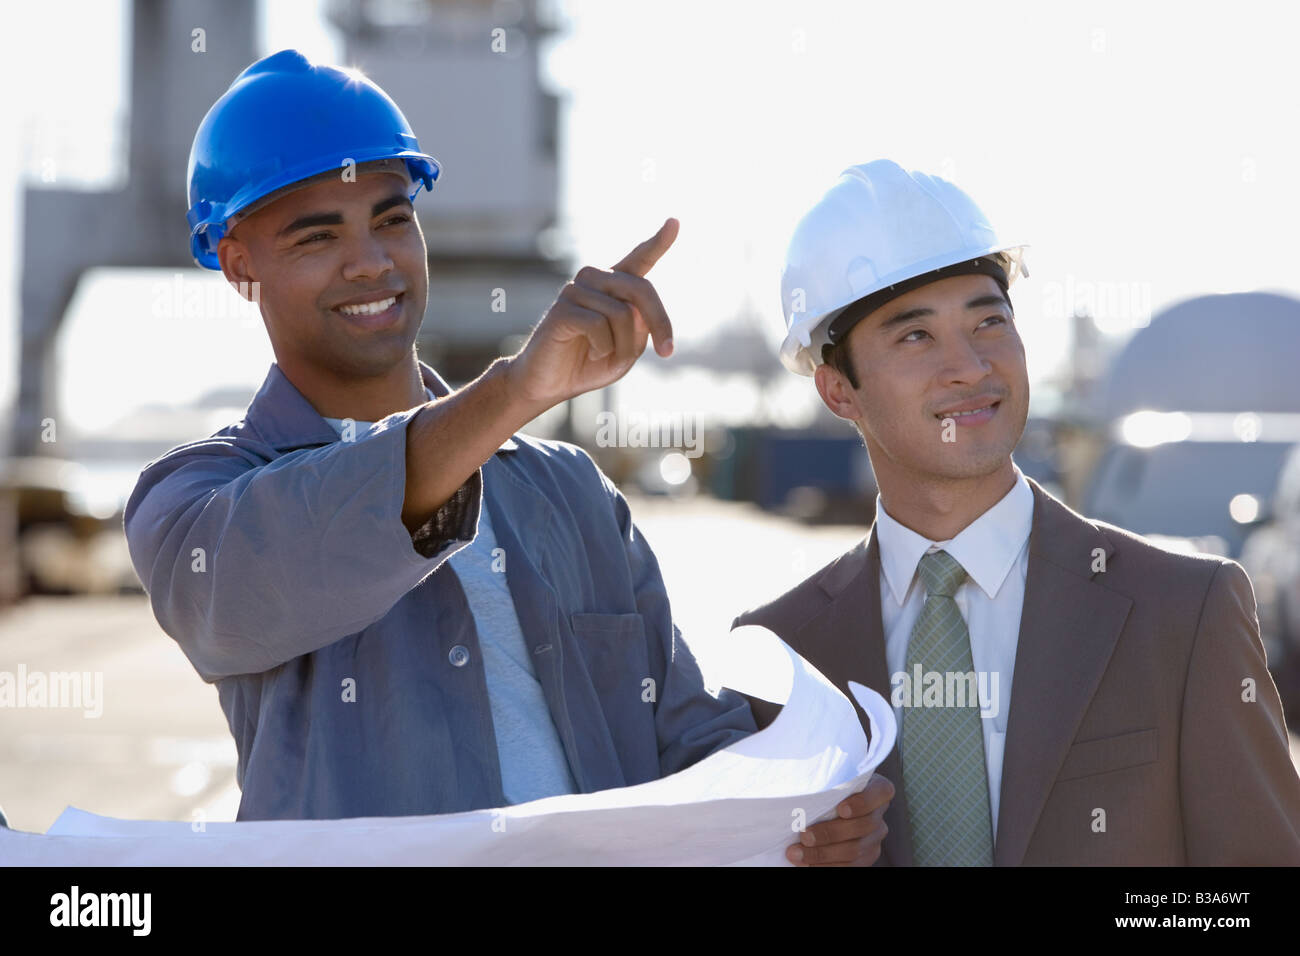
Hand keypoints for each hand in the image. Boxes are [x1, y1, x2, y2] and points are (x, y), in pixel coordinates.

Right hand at [505, 218, 678, 409]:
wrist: (547, 384)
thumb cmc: (588, 366)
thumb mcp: (626, 351)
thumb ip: (638, 330)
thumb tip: (636, 311)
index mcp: (613, 286)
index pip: (639, 259)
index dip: (658, 241)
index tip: (675, 222)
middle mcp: (595, 279)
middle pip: (642, 290)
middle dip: (660, 323)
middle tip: (667, 352)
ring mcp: (576, 290)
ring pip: (623, 315)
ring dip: (624, 346)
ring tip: (605, 356)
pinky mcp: (563, 307)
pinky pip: (600, 325)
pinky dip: (604, 348)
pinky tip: (591, 352)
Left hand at [787, 773, 893, 866]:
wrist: (824, 808)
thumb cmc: (825, 787)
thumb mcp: (828, 779)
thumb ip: (824, 782)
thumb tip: (798, 785)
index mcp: (877, 790)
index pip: (879, 793)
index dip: (862, 803)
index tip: (841, 809)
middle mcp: (878, 815)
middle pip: (861, 826)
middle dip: (829, 833)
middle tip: (804, 836)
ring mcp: (874, 838)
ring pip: (853, 850)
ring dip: (821, 854)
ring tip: (796, 853)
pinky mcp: (866, 857)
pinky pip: (849, 866)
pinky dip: (825, 866)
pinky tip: (806, 864)